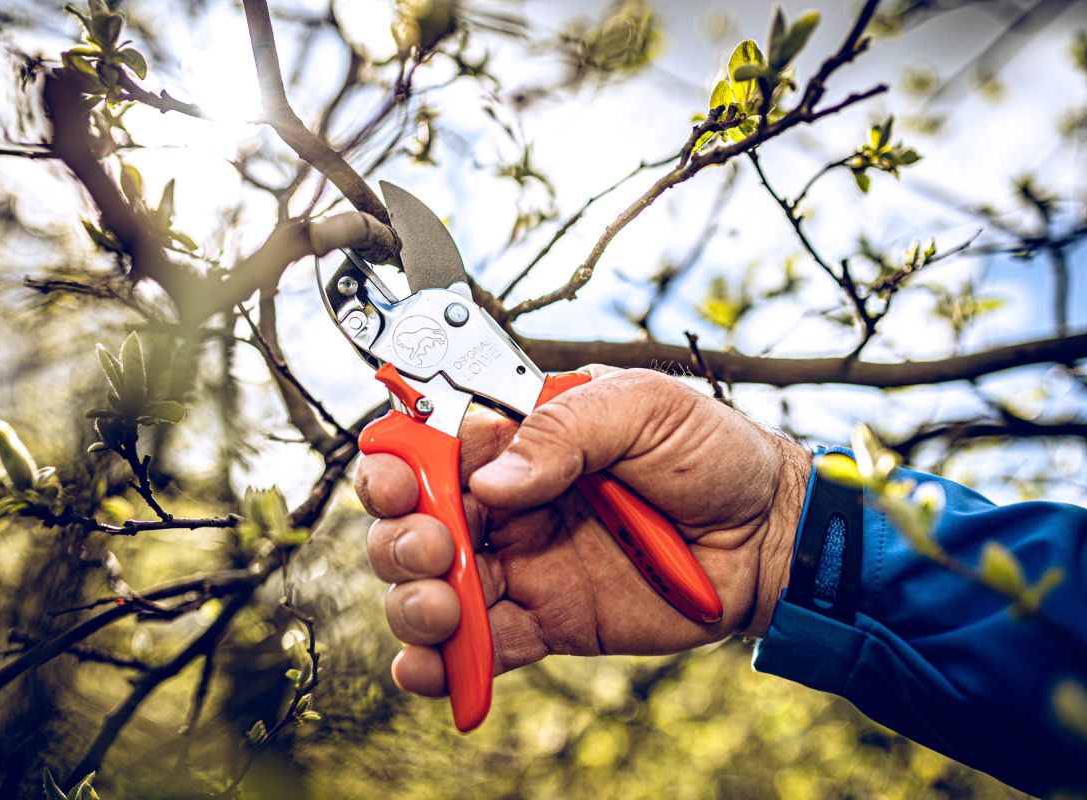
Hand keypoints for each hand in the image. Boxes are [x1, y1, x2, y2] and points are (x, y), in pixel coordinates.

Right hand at [355, 367, 811, 697]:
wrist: (767, 533)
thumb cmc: (711, 452)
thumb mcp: (642, 407)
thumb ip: (564, 428)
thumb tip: (490, 478)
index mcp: (520, 440)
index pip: (430, 446)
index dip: (399, 464)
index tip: (399, 481)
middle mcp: (507, 503)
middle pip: (413, 522)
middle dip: (400, 539)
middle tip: (433, 547)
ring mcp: (521, 565)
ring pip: (432, 588)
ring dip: (413, 602)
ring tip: (441, 609)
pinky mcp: (545, 622)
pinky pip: (482, 647)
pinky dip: (446, 666)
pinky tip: (432, 669)